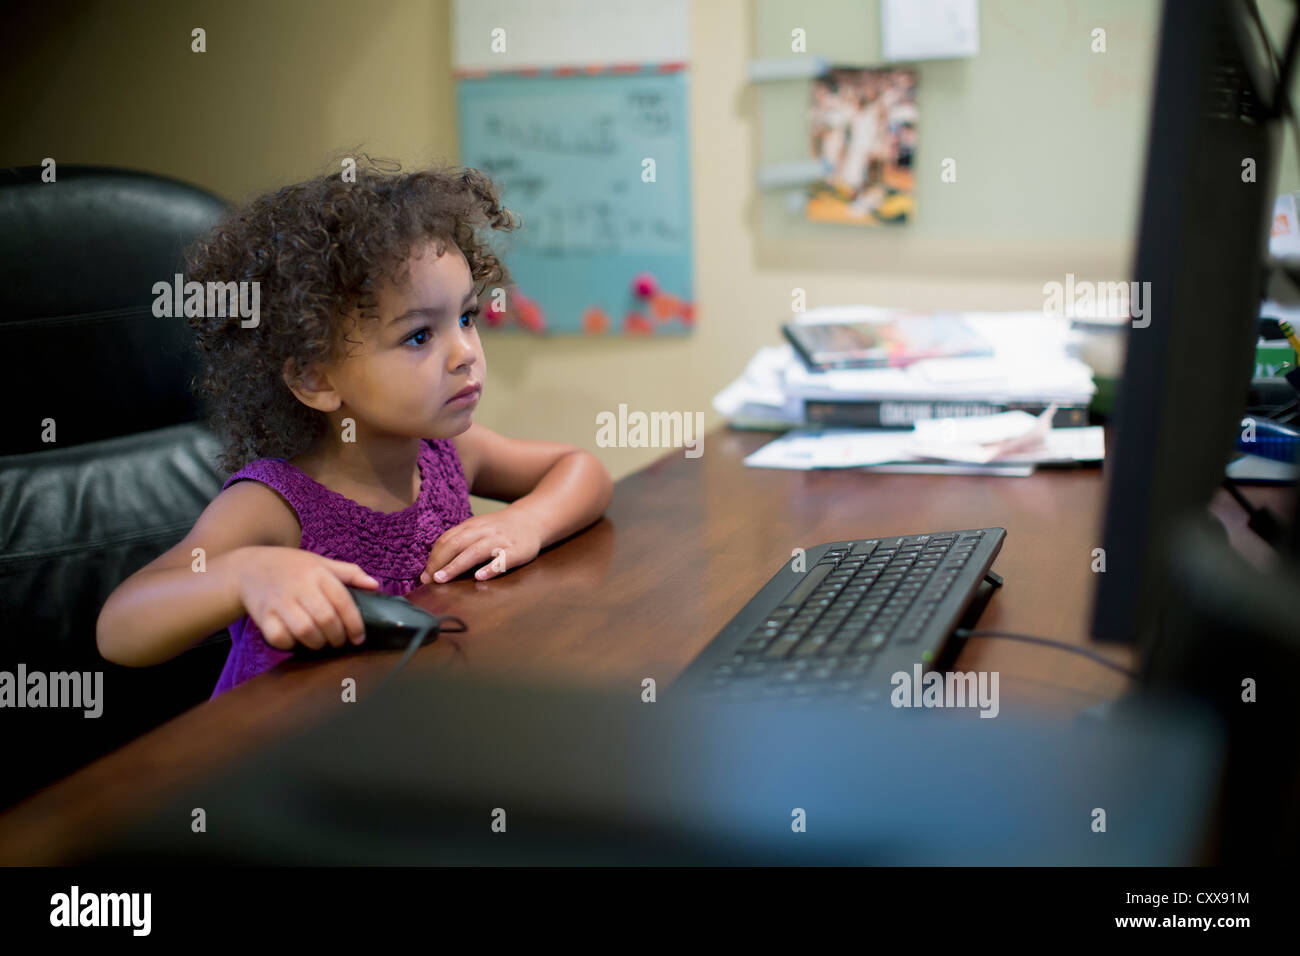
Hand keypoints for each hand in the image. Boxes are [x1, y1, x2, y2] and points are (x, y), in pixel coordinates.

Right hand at [232, 546, 380, 650]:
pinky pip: (279, 637)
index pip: (343, 601)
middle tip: (339, 641)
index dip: (355, 624)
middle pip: (326, 619)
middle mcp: (299, 587)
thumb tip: (375, 585)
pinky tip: (296, 641)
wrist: (250, 567)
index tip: (358, 637)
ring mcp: (279, 601)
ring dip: (317, 643)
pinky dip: (290, 644)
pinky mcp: (263, 615)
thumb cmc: (292, 566)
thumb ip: (349, 573)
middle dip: (337, 636)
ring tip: (321, 642)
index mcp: (317, 573)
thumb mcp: (321, 562)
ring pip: (304, 630)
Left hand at [420, 508, 542, 583]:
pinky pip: (502, 559)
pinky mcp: (517, 550)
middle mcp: (484, 531)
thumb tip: (435, 562)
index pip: (447, 540)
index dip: (434, 557)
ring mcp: (500, 540)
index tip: (424, 574)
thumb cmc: (500, 528)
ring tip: (443, 578)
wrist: (532, 519)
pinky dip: (490, 568)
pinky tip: (479, 577)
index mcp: (472, 526)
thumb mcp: (479, 528)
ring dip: (456, 565)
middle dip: (439, 562)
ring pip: (475, 552)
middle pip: (456, 544)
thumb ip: (461, 540)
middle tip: (429, 579)